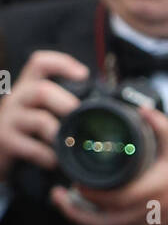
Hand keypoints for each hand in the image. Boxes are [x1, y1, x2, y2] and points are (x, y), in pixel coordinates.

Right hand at [0, 49, 89, 180]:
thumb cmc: (24, 131)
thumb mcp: (37, 112)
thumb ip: (60, 106)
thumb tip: (100, 109)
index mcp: (28, 88)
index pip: (39, 63)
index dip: (61, 63)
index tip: (83, 74)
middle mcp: (16, 99)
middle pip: (41, 90)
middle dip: (66, 102)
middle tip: (79, 116)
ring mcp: (8, 120)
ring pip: (39, 119)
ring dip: (60, 132)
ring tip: (69, 142)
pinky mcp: (4, 141)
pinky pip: (29, 147)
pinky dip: (46, 155)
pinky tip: (54, 161)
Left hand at [50, 105, 167, 224]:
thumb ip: (161, 128)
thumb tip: (144, 109)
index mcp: (145, 193)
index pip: (106, 198)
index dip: (85, 190)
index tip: (73, 178)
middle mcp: (138, 214)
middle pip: (96, 217)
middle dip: (74, 204)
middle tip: (62, 189)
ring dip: (78, 216)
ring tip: (63, 202)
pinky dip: (93, 222)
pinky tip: (84, 210)